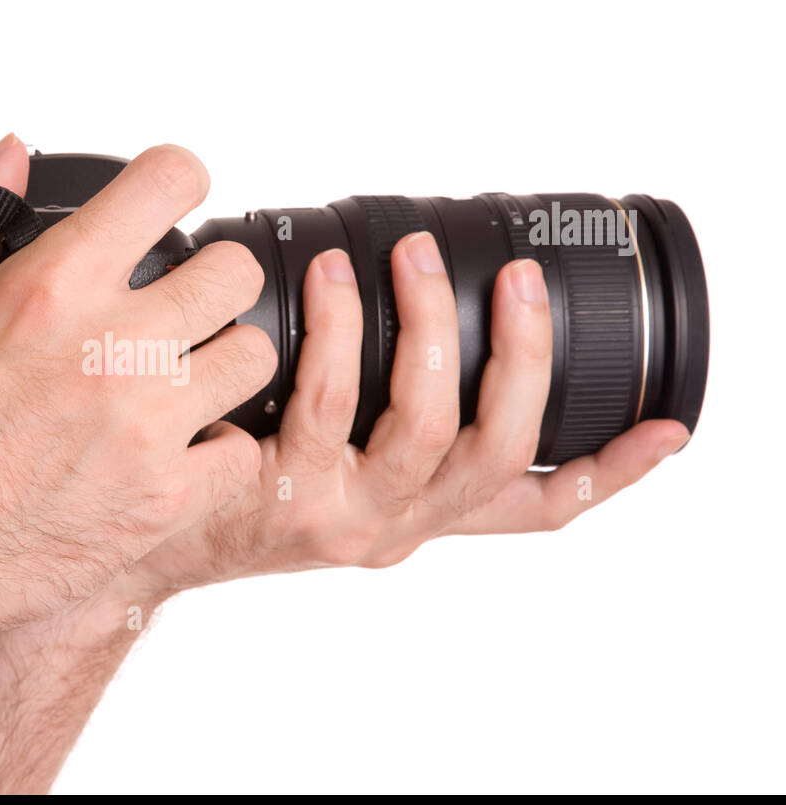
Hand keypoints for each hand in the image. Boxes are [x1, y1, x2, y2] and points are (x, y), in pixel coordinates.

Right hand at [0, 136, 276, 632]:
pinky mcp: (165, 498)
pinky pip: (241, 454)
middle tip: (187, 305)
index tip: (177, 197)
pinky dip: (217, 452)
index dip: (181, 178)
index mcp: (52, 289)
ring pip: (255, 358)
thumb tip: (9, 152)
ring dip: (225, 362)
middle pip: (235, 275)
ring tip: (186, 380)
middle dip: (215, 280)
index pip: (167, 183)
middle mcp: (111, 348)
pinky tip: (178, 452)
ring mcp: (147, 427)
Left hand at [130, 233, 689, 592]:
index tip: (663, 428)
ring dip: (431, 327)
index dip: (610, 474)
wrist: (140, 544)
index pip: (535, 509)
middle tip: (517, 280)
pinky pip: (328, 400)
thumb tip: (424, 329)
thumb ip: (383, 428)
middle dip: (520, 354)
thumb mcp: (333, 475)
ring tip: (415, 259)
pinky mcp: (280, 490)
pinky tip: (329, 280)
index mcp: (419, 518)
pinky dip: (339, 329)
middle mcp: (393, 525)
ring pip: (425, 421)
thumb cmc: (235, 488)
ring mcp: (340, 513)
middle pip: (498, 447)